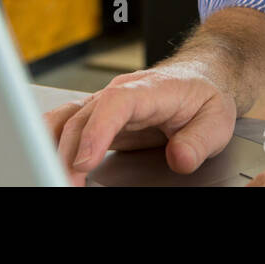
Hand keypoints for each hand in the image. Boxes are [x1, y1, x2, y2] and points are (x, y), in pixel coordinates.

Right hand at [43, 61, 238, 185]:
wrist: (200, 78)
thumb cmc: (205, 97)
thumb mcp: (216, 120)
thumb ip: (199, 141)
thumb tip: (179, 159)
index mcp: (150, 89)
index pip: (116, 103)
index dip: (97, 131)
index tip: (85, 161)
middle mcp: (121, 92)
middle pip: (84, 117)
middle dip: (70, 154)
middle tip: (68, 185)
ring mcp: (106, 102)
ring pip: (68, 119)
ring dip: (55, 148)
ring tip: (56, 177)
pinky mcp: (98, 116)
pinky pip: (66, 124)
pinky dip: (52, 142)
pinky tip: (48, 161)